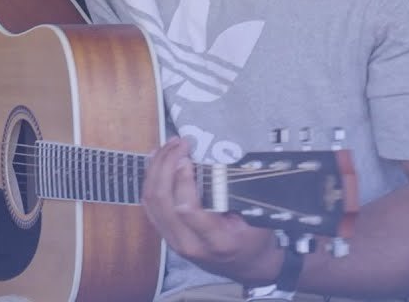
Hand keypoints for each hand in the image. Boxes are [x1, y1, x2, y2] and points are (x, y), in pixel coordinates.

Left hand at [140, 137, 280, 284]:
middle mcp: (190, 244)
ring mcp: (174, 240)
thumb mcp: (258, 220)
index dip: (183, 182)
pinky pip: (150, 204)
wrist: (245, 265)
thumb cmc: (254, 239)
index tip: (187, 159)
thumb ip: (237, 197)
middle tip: (179, 144)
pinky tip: (156, 161)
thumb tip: (217, 164)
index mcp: (217, 242)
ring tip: (168, 146)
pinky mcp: (166, 234)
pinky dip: (150, 179)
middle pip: (163, 201)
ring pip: (152, 200)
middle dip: (167, 165)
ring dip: (157, 168)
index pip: (188, 211)